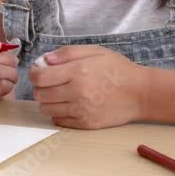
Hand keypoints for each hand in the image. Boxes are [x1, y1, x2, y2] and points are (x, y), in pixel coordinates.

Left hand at [29, 45, 143, 129]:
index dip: (34, 73)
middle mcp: (77, 93)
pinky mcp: (85, 124)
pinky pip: (59, 121)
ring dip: (46, 101)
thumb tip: (45, 60)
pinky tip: (66, 105)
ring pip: (47, 109)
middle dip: (39, 87)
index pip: (40, 77)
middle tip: (47, 83)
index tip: (38, 71)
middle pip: (40, 94)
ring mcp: (81, 111)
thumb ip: (67, 53)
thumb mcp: (95, 51)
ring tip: (57, 94)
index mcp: (78, 72)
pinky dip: (57, 113)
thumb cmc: (118, 69)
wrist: (140, 93)